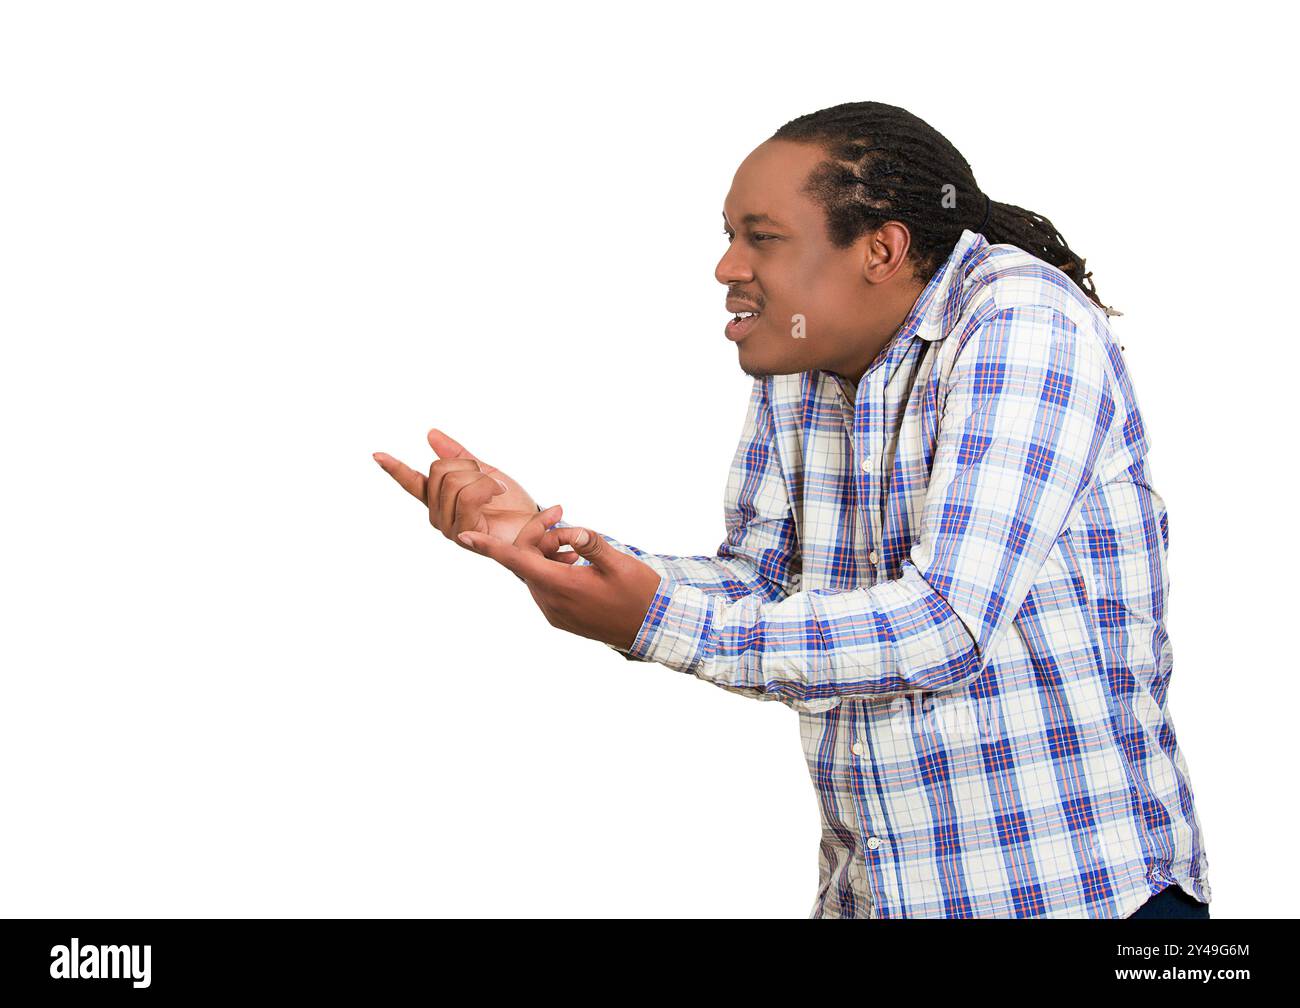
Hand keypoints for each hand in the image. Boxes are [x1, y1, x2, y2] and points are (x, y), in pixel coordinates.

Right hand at [372, 429, 543, 551]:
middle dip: (469, 465)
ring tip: (498, 490)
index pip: (412, 482)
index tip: (376, 455)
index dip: (395, 469)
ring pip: (454, 482)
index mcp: (441, 500)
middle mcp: (440, 515)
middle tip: (490, 479)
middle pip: (439, 470)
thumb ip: (458, 455)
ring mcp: (450, 527)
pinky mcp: (464, 535)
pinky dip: (488, 486)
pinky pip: (469, 496)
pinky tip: (499, 493)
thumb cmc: (512, 504)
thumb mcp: (485, 471)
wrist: (535, 525)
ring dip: (483, 478)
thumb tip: (430, 434)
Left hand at [460, 505, 662, 651]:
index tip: (463, 535)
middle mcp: (549, 602)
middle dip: (541, 536)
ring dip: (549, 553)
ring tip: (580, 547)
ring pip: (536, 573)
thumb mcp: (619, 564)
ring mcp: (553, 612)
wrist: (652, 630)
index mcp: (560, 586)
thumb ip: (591, 542)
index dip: (487, 547)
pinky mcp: (559, 618)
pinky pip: (545, 587)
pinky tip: (578, 565)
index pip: (515, 560)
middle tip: (564, 517)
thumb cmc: (639, 594)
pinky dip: (554, 570)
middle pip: (527, 560)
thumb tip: (571, 529)